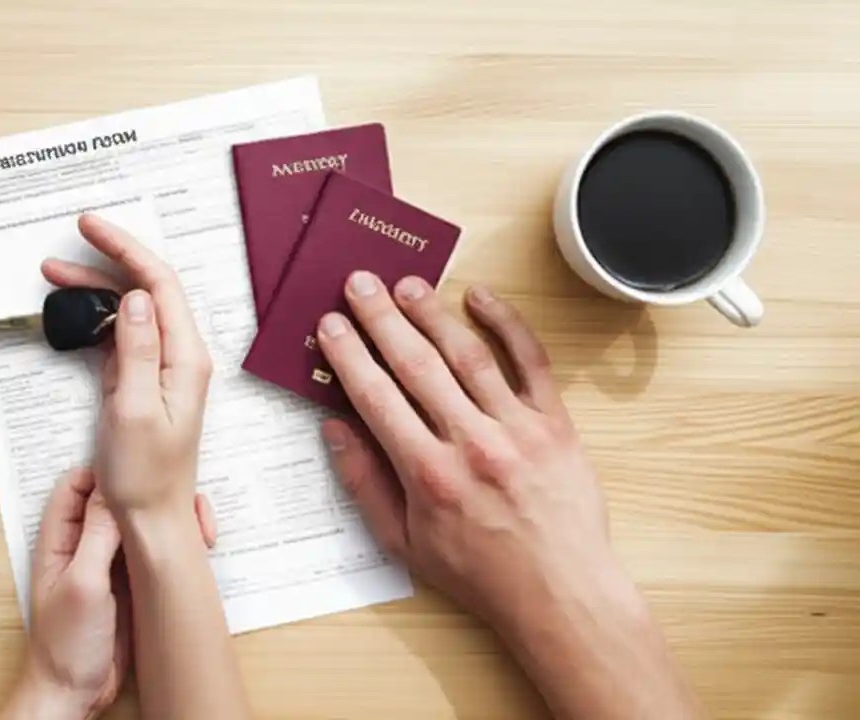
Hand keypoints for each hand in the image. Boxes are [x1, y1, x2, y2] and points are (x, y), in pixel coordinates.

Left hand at [8, 468, 216, 719]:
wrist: (76, 692)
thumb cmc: (66, 644)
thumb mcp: (82, 584)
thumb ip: (96, 535)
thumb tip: (114, 489)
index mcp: (60, 538)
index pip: (77, 483)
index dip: (105, 469)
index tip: (139, 468)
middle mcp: (85, 543)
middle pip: (117, 497)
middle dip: (149, 490)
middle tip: (181, 496)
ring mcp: (111, 561)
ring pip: (142, 521)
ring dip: (169, 516)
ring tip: (199, 525)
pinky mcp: (134, 580)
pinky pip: (155, 549)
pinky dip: (177, 541)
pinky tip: (198, 545)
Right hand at [41, 214, 213, 520]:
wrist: (151, 517)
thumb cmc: (145, 475)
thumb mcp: (134, 410)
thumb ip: (136, 350)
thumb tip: (134, 299)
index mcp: (185, 357)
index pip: (159, 284)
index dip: (126, 248)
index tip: (90, 227)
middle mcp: (178, 355)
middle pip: (146, 290)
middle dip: (106, 262)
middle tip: (63, 247)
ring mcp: (161, 366)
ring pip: (130, 311)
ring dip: (95, 290)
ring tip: (52, 275)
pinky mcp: (142, 380)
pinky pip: (121, 336)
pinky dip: (95, 319)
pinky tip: (70, 312)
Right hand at [316, 275, 699, 719]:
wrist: (560, 593)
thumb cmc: (481, 573)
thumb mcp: (404, 543)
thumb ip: (365, 483)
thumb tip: (336, 430)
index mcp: (428, 474)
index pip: (376, 397)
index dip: (349, 355)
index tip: (331, 324)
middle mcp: (472, 443)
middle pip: (416, 364)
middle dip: (382, 318)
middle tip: (359, 283)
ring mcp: (517, 429)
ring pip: (468, 354)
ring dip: (433, 313)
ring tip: (407, 283)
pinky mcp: (555, 423)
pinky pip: (530, 362)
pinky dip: (507, 324)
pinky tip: (481, 298)